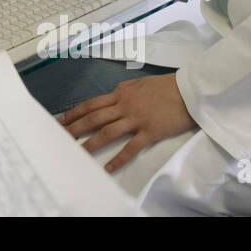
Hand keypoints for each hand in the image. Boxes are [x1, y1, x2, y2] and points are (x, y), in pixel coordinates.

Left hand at [58, 73, 197, 172]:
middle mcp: (124, 105)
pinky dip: (119, 158)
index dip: (74, 112)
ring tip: (78, 152)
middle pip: (94, 117)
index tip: (60, 120)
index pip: (92, 104)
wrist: (190, 90)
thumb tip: (113, 95)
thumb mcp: (140, 83)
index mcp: (121, 93)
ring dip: (91, 143)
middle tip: (60, 136)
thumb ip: (124, 90)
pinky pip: (131, 147)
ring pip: (108, 132)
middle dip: (75, 127)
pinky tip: (108, 167)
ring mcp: (136, 119)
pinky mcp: (150, 131)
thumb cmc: (167, 86)